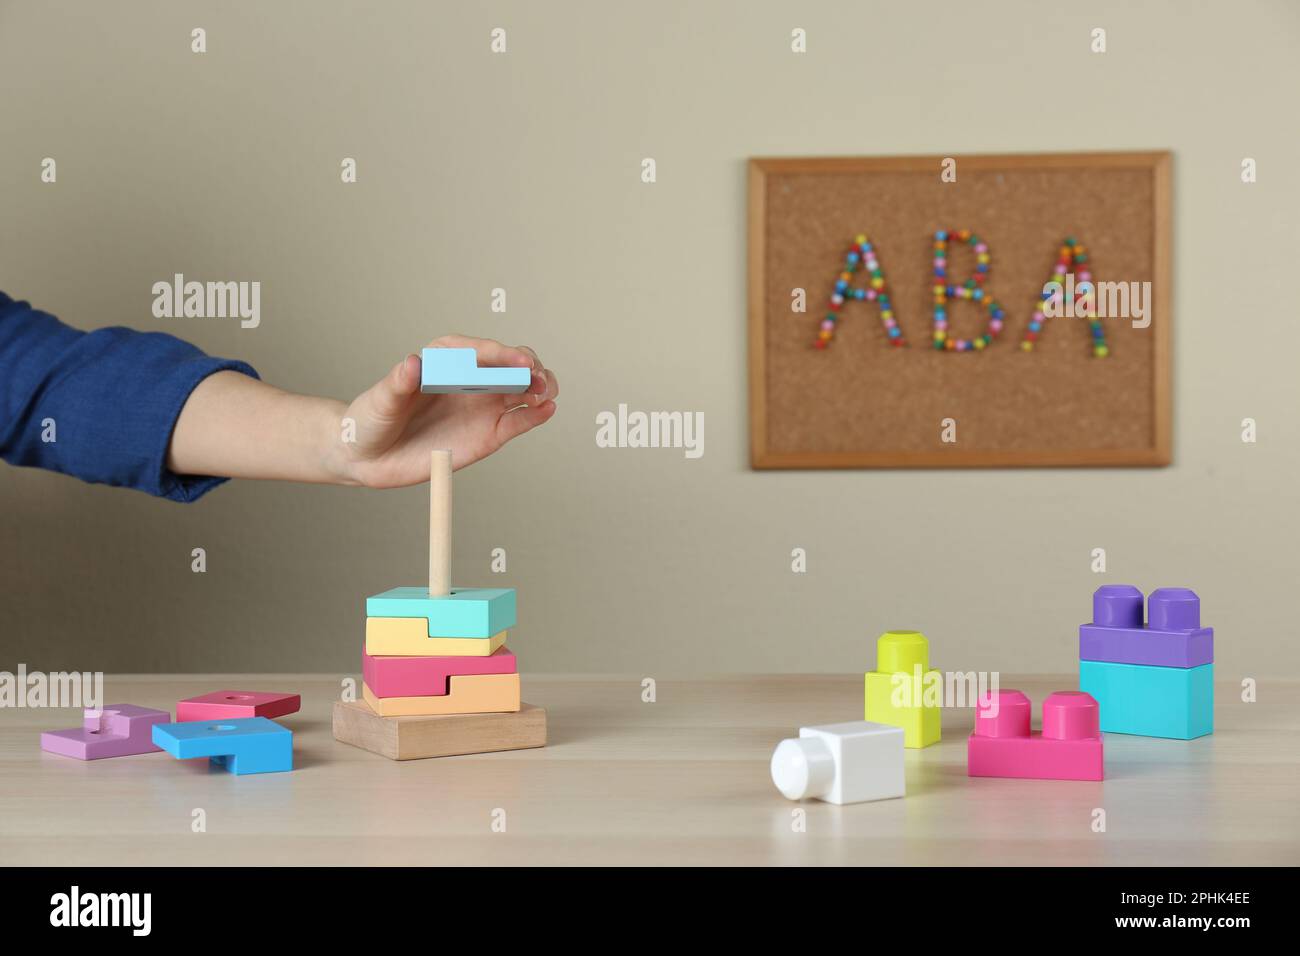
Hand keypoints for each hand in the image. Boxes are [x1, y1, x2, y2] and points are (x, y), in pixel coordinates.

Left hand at [333, 335, 557, 487]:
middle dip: (530, 366)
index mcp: (447, 359)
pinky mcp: (490, 433)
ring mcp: (484, 405)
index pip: (481, 351)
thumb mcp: (381, 399)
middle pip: (511, 364)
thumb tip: (413, 362)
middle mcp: (471, 378)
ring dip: (540, 387)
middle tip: (536, 379)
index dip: (503, 354)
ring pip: (523, 389)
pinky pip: (518, 420)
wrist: (369, 456)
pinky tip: (546, 410)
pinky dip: (536, 415)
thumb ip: (398, 381)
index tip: (519, 360)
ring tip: (545, 395)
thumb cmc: (372, 419)